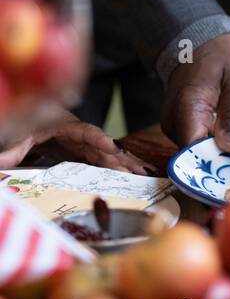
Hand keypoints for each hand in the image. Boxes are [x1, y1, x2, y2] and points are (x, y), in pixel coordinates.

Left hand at [0, 115, 151, 173]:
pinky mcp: (83, 154)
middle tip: (139, 171)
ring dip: (124, 165)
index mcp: (63, 126)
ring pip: (106, 154)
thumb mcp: (15, 139)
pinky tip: (133, 175)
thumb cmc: (23, 126)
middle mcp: (77, 135)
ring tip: (145, 176)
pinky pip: (102, 161)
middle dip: (121, 158)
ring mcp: (82, 145)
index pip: (83, 131)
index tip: (111, 146)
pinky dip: (118, 167)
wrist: (28, 122)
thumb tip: (0, 163)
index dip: (97, 138)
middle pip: (101, 145)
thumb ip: (10, 152)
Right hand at [160, 33, 229, 151]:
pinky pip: (192, 143)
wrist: (198, 41)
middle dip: (217, 161)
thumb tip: (228, 148)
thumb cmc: (223, 56)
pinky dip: (209, 144)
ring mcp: (172, 124)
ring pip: (193, 152)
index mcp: (188, 106)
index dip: (212, 165)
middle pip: (193, 156)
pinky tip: (225, 138)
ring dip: (214, 153)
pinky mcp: (176, 126)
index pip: (192, 150)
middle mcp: (173, 120)